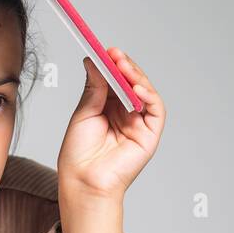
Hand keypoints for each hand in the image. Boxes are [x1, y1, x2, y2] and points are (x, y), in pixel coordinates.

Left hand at [57, 47, 165, 202]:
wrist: (83, 181)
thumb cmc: (79, 154)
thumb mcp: (84, 113)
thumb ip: (93, 88)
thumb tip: (95, 61)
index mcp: (108, 107)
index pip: (115, 79)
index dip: (112, 64)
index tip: (105, 51)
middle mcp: (126, 113)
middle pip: (131, 82)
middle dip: (124, 66)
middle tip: (114, 54)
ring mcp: (139, 122)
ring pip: (144, 91)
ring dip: (136, 76)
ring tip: (123, 66)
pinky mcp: (150, 134)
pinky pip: (155, 109)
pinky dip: (147, 95)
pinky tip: (134, 87)